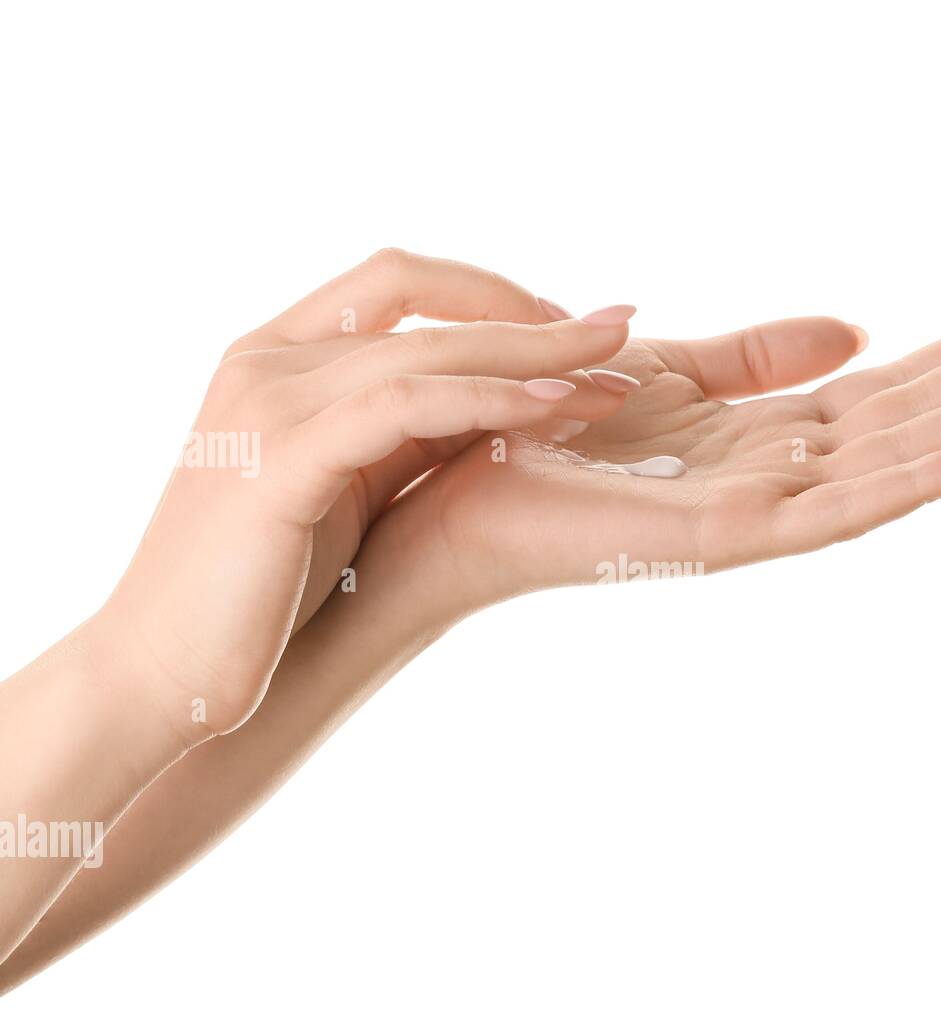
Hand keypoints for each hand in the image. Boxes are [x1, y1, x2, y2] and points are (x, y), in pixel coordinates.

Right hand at [98, 250, 637, 738]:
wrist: (162, 668)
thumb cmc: (255, 590)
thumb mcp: (340, 488)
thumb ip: (398, 436)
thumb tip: (493, 409)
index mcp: (278, 358)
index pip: (399, 284)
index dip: (491, 294)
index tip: (566, 326)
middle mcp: (269, 361)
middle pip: (427, 306)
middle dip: (536, 316)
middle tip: (622, 328)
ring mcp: (270, 403)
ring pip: (427, 349)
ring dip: (532, 355)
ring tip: (614, 374)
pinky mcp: (282, 460)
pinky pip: (405, 407)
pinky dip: (487, 400)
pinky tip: (552, 406)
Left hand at [357, 310, 940, 622]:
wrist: (456, 498)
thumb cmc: (547, 441)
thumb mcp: (671, 375)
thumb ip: (757, 358)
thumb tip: (851, 328)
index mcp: (765, 436)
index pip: (888, 390)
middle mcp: (775, 477)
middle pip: (908, 420)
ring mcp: (755, 513)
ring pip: (892, 463)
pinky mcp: (721, 538)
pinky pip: (836, 512)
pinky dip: (912, 485)